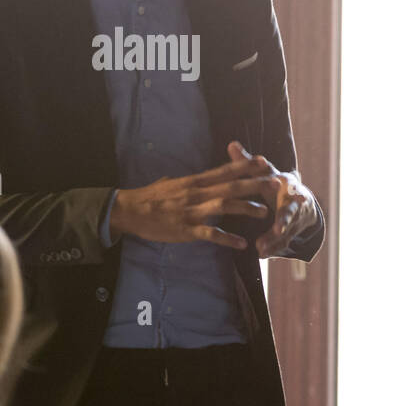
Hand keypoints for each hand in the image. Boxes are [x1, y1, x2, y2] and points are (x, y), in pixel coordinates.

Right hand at [109, 150, 281, 248]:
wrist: (130, 211)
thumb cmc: (149, 197)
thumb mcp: (171, 183)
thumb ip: (188, 182)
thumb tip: (197, 179)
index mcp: (194, 181)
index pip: (223, 171)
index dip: (244, 166)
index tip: (263, 161)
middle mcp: (196, 193)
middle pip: (230, 186)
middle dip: (254, 184)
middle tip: (275, 183)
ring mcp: (191, 212)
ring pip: (224, 206)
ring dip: (245, 208)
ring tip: (264, 212)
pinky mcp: (186, 230)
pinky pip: (210, 235)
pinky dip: (227, 239)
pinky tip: (241, 244)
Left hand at [222, 142, 313, 256]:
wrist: (302, 201)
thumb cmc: (277, 184)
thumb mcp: (266, 172)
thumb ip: (248, 163)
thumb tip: (231, 144)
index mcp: (288, 186)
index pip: (291, 188)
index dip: (294, 193)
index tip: (296, 195)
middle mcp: (295, 204)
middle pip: (291, 214)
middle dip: (286, 222)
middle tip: (278, 230)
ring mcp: (295, 221)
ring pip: (286, 233)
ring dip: (275, 241)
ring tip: (262, 250)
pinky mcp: (291, 234)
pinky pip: (283, 244)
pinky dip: (274, 250)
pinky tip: (262, 255)